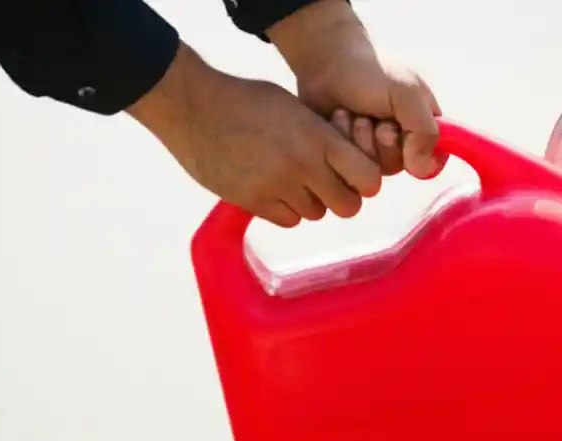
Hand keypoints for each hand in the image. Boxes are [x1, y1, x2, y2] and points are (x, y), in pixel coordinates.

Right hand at [127, 43, 381, 226]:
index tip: (355, 176)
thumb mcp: (296, 108)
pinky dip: (284, 209)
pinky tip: (272, 188)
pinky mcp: (253, 201)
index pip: (368, 178)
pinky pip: (287, 220)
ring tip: (289, 179)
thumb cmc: (247, 101)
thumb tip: (348, 165)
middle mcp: (303, 165)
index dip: (365, 181)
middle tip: (325, 183)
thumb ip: (324, 138)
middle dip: (340, 197)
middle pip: (347, 206)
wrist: (193, 106)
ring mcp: (277, 186)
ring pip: (315, 213)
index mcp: (318, 137)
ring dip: (308, 201)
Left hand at [266, 0, 445, 179]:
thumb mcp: (406, 94)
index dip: (415, 153)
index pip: (432, 161)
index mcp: (423, 125)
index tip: (397, 129)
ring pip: (372, 167)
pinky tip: (338, 118)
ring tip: (351, 113)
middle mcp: (402, 141)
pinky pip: (348, 164)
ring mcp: (373, 148)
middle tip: (369, 115)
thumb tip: (422, 169)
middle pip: (397, 166)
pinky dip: (342, 140)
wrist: (325, 59)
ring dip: (359, 138)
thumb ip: (425, 131)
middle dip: (379, 141)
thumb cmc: (369, 71)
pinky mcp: (349, 151)